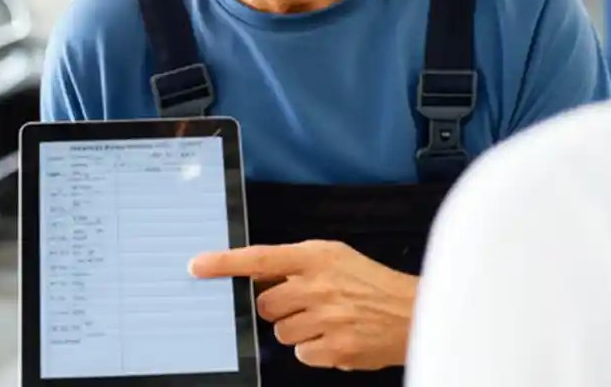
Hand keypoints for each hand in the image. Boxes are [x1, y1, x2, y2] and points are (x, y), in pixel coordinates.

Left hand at [189, 240, 417, 370]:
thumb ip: (297, 263)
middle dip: (279, 307)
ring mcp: (327, 318)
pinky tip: (335, 338)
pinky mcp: (336, 348)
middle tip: (306, 304)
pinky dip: (314, 350)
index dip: (224, 263)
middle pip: (266, 303)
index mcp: (316, 257)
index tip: (197, 266)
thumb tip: (256, 273)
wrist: (413, 312)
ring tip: (327, 321)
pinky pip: (301, 354)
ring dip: (298, 330)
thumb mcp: (335, 258)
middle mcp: (319, 285)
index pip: (259, 258)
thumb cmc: (372, 284)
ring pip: (280, 331)